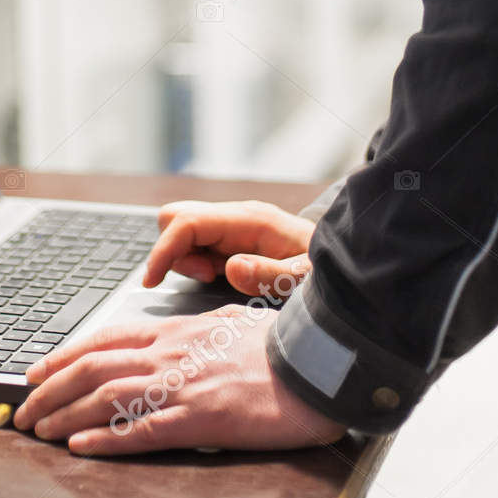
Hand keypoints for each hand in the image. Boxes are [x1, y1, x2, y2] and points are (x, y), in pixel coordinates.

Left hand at [12, 305, 346, 455]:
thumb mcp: (228, 326)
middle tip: (24, 408)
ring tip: (38, 430)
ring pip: (106, 397)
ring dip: (64, 414)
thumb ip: (194, 333)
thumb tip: (174, 336)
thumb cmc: (280, 348)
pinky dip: (106, 439)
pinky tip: (81, 447)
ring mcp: (182, 386)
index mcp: (177, 333)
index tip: (37, 371)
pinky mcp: (200, 418)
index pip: (105, 340)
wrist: (316, 365)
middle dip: (50, 389)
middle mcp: (171, 355)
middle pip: (93, 367)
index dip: (64, 356)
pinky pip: (142, 431)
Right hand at [143, 198, 315, 298]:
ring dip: (186, 259)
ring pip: (181, 230)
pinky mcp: (232, 240)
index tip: (152, 281)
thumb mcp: (308, 280)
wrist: (346, 266)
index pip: (188, 221)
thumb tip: (230, 267)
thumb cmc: (330, 273)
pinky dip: (196, 262)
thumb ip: (271, 274)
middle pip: (176, 216)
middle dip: (174, 251)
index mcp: (250, 220)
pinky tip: (220, 277)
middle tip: (205, 277)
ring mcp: (233, 227)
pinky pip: (196, 243)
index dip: (163, 249)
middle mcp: (237, 217)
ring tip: (216, 279)